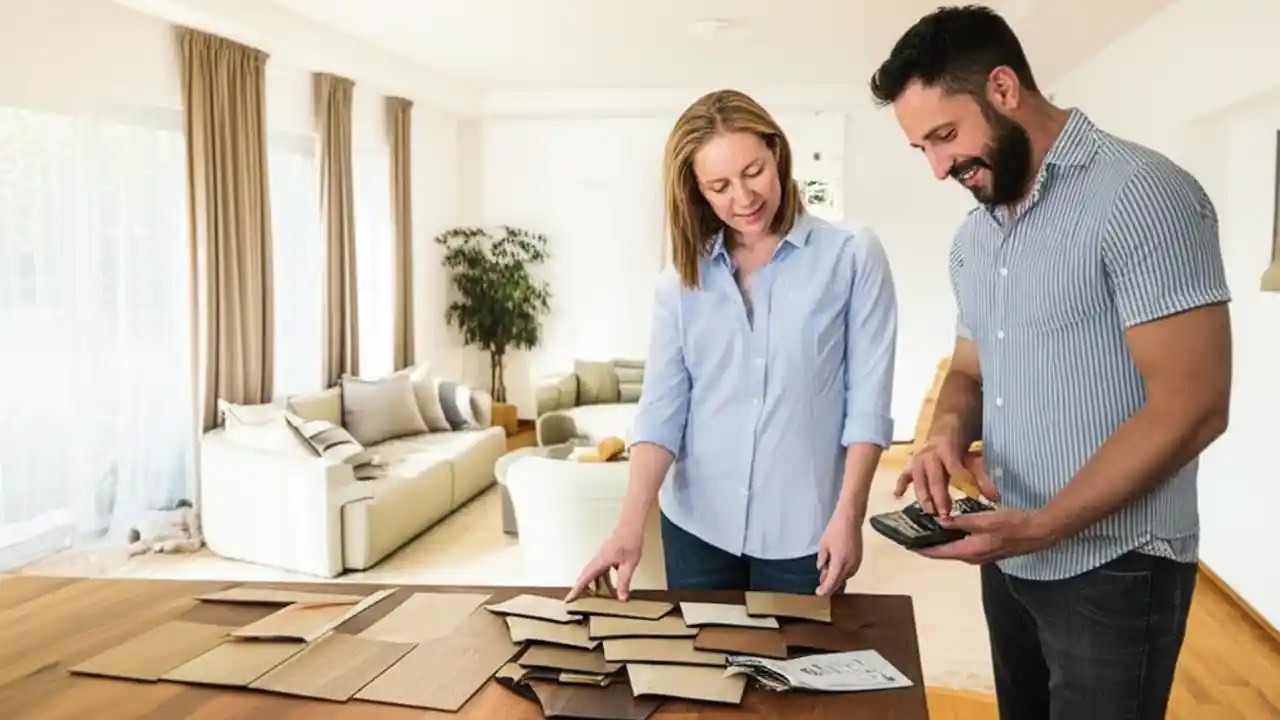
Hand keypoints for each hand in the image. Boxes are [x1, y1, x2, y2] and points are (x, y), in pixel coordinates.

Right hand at [564, 525, 644, 601]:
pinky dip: (600, 576)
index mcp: (601, 561)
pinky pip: (599, 567)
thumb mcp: (629, 565)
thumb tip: (621, 597)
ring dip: (591, 582)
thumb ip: (624, 582)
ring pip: (593, 571)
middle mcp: (599, 558)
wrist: (631, 526)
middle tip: (576, 598)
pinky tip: (607, 581)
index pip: (585, 578)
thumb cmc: (630, 542)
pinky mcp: (606, 553)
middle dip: (580, 587)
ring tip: (594, 594)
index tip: (569, 597)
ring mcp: (602, 555)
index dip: (577, 589)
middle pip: (585, 575)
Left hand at [815, 507, 863, 595]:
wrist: (850, 518)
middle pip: (839, 582)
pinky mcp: (859, 558)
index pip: (831, 583)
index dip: (824, 590)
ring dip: (836, 578)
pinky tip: (836, 568)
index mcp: (839, 563)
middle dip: (829, 585)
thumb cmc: (836, 529)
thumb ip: (822, 559)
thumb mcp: (824, 545)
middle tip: (820, 586)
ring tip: (826, 574)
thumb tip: (822, 569)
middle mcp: (850, 565)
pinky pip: (850, 571)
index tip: (818, 593)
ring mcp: (856, 562)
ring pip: (845, 577)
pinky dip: (843, 572)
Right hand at [895, 435, 997, 516]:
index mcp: (947, 450)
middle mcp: (929, 455)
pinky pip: (904, 476)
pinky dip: (900, 486)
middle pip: (934, 478)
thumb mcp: (972, 458)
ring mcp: (917, 461)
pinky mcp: (910, 466)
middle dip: (939, 496)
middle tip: (944, 513)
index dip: (963, 483)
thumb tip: (995, 496)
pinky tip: (898, 496)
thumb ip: (982, 477)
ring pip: (918, 480)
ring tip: (930, 512)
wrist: (943, 432)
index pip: (955, 468)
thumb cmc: (959, 449)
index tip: (970, 498)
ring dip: (923, 497)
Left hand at [914, 508, 1055, 563]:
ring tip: (925, 530)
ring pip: (953, 550)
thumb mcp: (986, 519)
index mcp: (969, 551)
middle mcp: (972, 557)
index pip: (939, 552)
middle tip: (912, 534)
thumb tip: (940, 521)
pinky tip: (948, 529)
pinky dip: (951, 540)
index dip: (921, 549)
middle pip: (943, 553)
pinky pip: (962, 547)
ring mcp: (979, 555)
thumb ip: (962, 521)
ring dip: (939, 542)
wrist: (1038, 533)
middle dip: (927, 545)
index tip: (905, 544)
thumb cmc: (1013, 525)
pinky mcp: (985, 550)